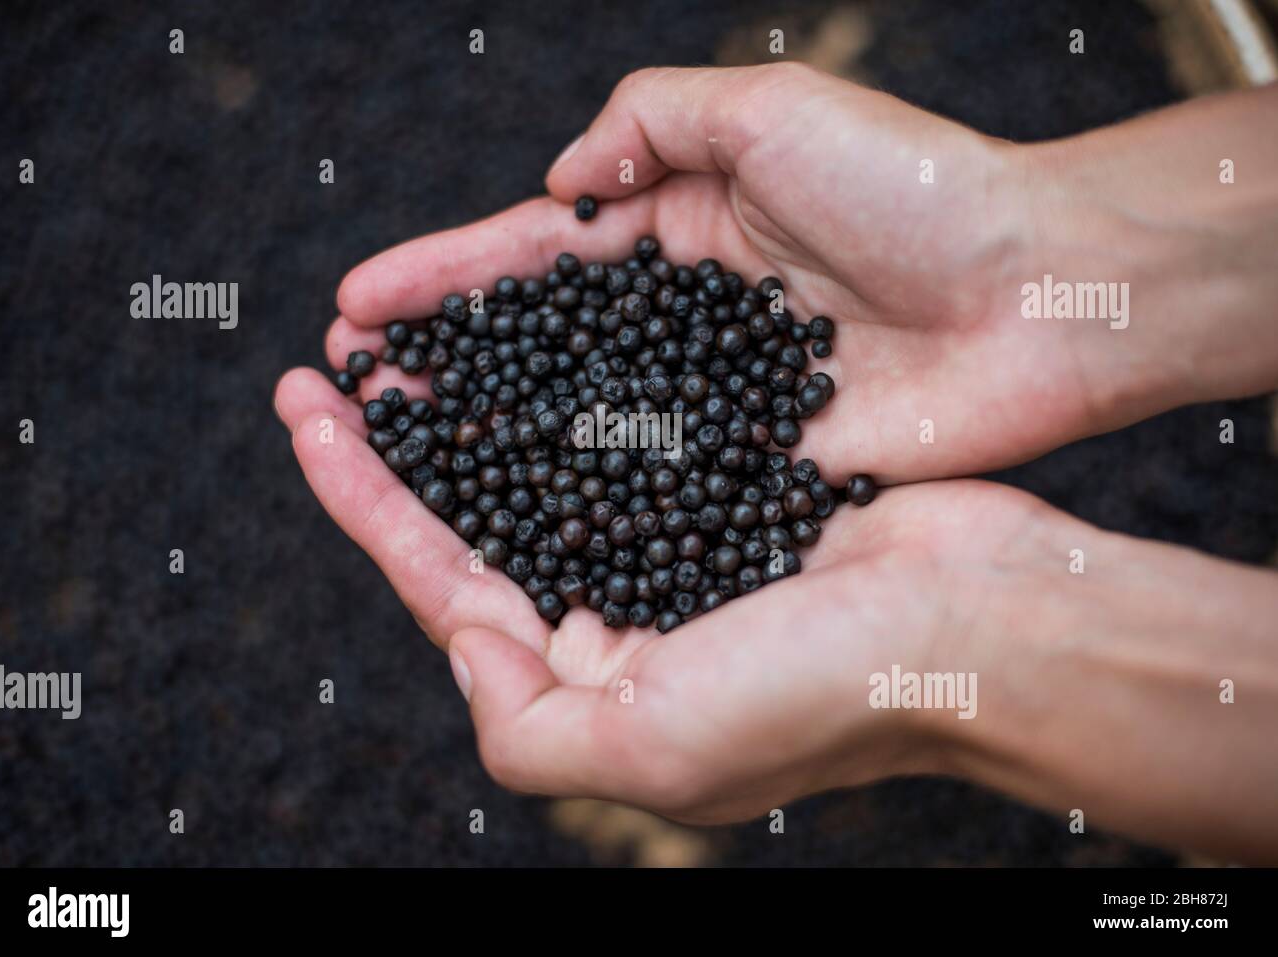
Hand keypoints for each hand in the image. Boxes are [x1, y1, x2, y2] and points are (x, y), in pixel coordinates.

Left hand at [275, 366, 1056, 818]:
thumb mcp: (652, 750)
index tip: (309, 414)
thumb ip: (526, 723)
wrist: (983, 626)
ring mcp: (671, 552)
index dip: (367, 501)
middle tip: (334, 365)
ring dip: (474, 405)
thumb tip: (467, 641)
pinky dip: (566, 388)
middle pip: (479, 523)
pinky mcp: (724, 491)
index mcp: (588, 687)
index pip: (445, 586)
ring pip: (542, 468)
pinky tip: (529, 340)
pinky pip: (620, 432)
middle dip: (398, 446)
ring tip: (411, 340)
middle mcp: (618, 623)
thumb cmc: (828, 693)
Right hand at [319, 62, 1117, 485]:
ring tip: (390, 449)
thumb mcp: (771, 109)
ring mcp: (714, 400)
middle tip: (344, 385)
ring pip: (577, 420)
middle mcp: (685, 320)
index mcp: (684, 226)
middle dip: (439, 361)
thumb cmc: (916, 189)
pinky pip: (648, 482)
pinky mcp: (752, 467)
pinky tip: (506, 510)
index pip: (536, 254)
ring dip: (484, 434)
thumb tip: (560, 178)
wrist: (1039, 295)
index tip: (355, 307)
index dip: (444, 280)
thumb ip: (654, 120)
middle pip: (539, 346)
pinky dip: (577, 493)